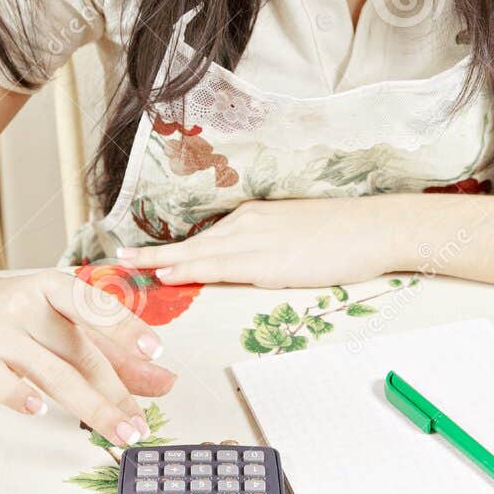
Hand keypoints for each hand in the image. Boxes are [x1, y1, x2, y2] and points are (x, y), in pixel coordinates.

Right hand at [0, 266, 175, 441]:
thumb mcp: (68, 325)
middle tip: (141, 426)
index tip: (157, 351)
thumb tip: (166, 383)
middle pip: (80, 352)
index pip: (93, 305)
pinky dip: (19, 395)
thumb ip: (114, 354)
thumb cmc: (20, 316)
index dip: (126, 327)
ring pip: (50, 371)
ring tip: (120, 430)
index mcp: (54, 290)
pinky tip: (40, 410)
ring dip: (90, 405)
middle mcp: (27, 307)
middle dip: (116, 392)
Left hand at [117, 197, 399, 286]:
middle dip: (151, 254)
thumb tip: (252, 267)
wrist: (376, 228)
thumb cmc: (346, 236)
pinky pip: (218, 266)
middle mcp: (247, 224)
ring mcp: (255, 239)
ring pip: (196, 253)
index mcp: (254, 219)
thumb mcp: (298, 237)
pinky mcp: (267, 259)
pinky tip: (165, 274)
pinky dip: (188, 269)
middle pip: (190, 243)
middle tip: (116, 262)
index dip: (169, 250)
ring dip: (158, 262)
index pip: (203, 238)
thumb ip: (269, 249)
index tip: (141, 257)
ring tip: (125, 268)